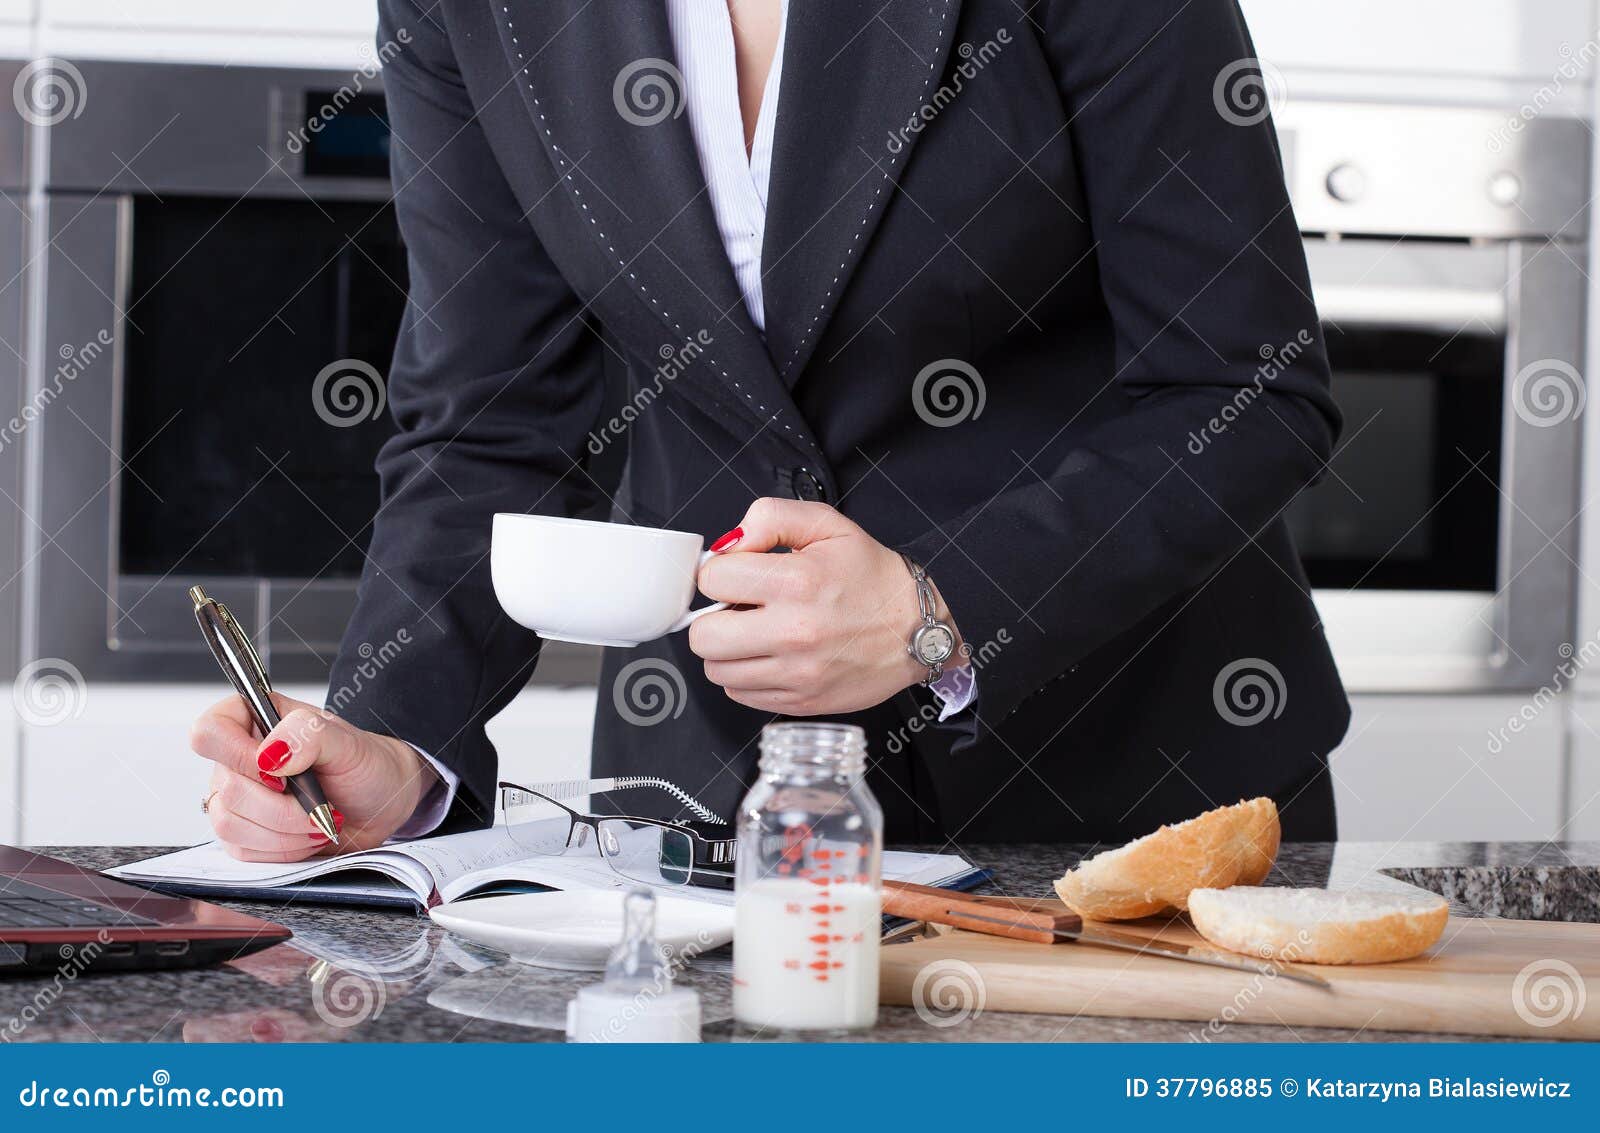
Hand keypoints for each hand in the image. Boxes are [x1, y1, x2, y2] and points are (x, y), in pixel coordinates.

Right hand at [190, 693, 437, 861]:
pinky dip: (284, 849)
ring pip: (229, 825)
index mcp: (253, 719)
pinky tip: (308, 835)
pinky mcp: (242, 836)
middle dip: (283, 807)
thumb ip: (309, 734)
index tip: (281, 772)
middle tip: (320, 803)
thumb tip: (269, 754)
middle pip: (226, 790)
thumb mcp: (348, 742)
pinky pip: (241, 851)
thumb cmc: (365, 765)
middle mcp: (235, 759)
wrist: (381, 805)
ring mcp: (234, 799)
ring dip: (286, 831)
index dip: (240, 757)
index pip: (208, 732)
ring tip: (319, 819)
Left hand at [690, 498, 963, 714]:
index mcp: (797, 582)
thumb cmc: (874, 577)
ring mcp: (796, 674)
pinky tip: (769, 656)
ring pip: (716, 670)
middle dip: (713, 617)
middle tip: (739, 609)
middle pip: (702, 636)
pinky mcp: (800, 701)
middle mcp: (793, 632)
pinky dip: (745, 675)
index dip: (720, 572)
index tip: (738, 575)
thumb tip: (728, 545)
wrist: (919, 630)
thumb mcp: (829, 525)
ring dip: (727, 650)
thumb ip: (771, 518)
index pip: (711, 580)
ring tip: (755, 633)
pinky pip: (740, 694)